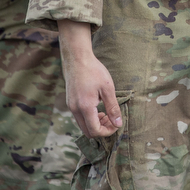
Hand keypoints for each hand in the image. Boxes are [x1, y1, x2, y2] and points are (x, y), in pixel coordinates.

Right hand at [58, 19, 122, 137]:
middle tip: (112, 119)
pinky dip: (89, 118)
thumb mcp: (108, 88)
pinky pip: (80, 118)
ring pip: (83, 125)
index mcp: (85, 107)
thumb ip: (113, 108)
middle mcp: (75, 109)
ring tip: (106, 112)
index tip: (116, 124)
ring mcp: (71, 106)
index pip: (95, 130)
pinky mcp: (70, 102)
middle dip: (101, 129)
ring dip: (95, 123)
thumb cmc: (94, 71)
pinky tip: (98, 107)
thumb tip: (118, 124)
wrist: (77, 58)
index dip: (107, 131)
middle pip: (88, 131)